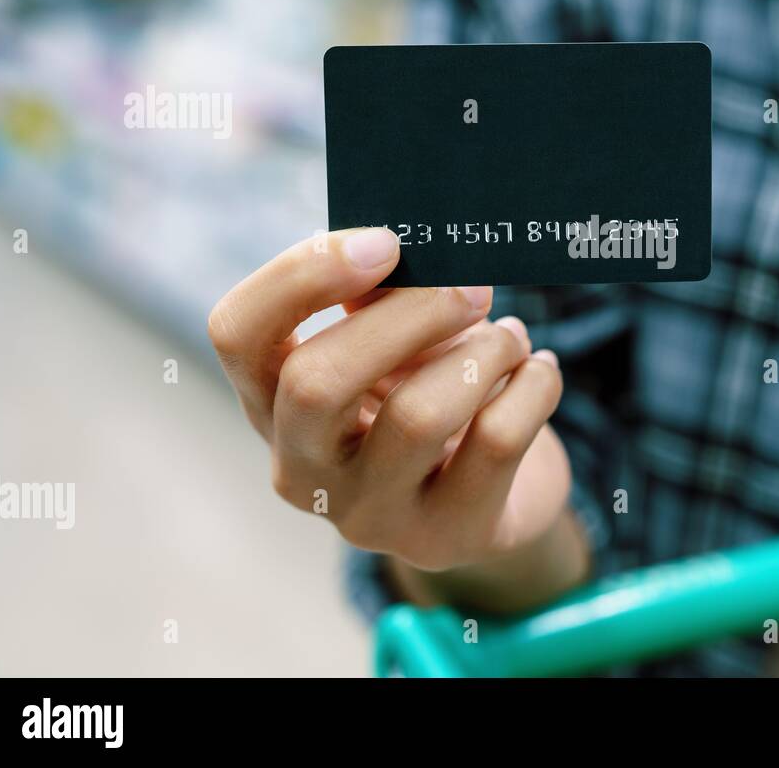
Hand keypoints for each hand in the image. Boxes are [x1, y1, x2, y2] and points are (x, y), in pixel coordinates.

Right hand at [207, 227, 584, 600]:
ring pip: (418, 417)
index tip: (386, 242)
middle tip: (472, 288)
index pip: (238, 334)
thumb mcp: (395, 344)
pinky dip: (533, 387)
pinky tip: (540, 370)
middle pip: (316, 382)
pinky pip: (497, 443)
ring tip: (511, 338)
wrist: (495, 498)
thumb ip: (380, 293)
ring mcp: (368, 515)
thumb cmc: (432, 395)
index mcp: (271, 402)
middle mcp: (302, 469)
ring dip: (483, 353)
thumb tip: (414, 246)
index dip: (301, 275)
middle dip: (409, 316)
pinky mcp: (444, 536)